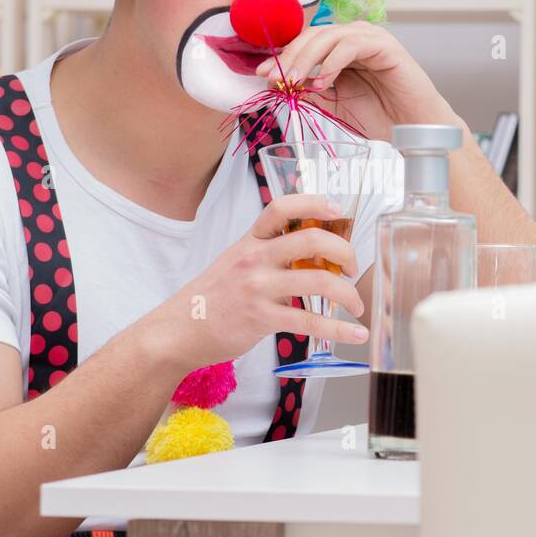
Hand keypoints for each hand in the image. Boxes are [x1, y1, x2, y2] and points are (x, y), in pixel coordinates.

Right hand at [146, 193, 367, 367]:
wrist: (179, 329)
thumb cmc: (214, 297)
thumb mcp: (237, 263)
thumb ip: (270, 254)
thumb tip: (316, 254)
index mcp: (250, 241)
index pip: (282, 207)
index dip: (314, 203)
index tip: (337, 210)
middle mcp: (255, 259)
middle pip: (311, 240)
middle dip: (345, 251)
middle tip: (353, 267)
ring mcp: (257, 288)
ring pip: (318, 280)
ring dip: (348, 294)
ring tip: (356, 305)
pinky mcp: (261, 318)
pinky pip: (310, 321)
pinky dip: (340, 328)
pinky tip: (356, 333)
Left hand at [254, 20, 461, 142]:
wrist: (412, 128)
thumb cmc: (377, 116)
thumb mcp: (332, 103)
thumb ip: (309, 89)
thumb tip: (277, 82)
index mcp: (340, 48)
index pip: (304, 42)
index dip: (281, 56)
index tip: (261, 74)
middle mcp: (353, 37)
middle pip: (312, 35)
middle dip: (289, 57)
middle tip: (273, 78)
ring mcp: (370, 38)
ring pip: (328, 36)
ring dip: (306, 58)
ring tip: (293, 82)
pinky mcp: (386, 45)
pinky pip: (352, 45)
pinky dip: (332, 62)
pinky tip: (323, 82)